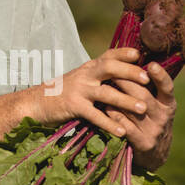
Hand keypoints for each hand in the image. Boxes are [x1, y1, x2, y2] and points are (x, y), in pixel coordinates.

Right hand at [29, 47, 150, 138]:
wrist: (36, 102)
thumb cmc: (63, 91)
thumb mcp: (82, 78)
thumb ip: (99, 76)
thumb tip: (123, 75)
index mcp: (89, 67)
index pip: (109, 54)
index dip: (125, 53)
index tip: (141, 54)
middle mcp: (85, 74)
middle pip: (110, 67)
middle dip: (130, 72)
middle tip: (147, 79)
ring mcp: (79, 90)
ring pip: (107, 93)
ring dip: (126, 101)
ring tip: (143, 108)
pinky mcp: (73, 106)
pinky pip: (95, 115)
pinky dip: (109, 124)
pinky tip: (121, 132)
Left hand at [109, 60, 174, 170]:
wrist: (155, 153)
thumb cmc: (151, 119)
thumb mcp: (158, 104)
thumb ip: (150, 87)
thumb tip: (136, 59)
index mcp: (169, 104)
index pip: (167, 87)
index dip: (160, 76)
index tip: (152, 65)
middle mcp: (163, 116)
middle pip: (144, 96)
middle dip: (127, 82)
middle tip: (112, 71)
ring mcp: (154, 130)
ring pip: (133, 110)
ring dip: (117, 97)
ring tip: (104, 85)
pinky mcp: (143, 143)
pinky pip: (125, 126)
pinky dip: (114, 116)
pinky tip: (105, 108)